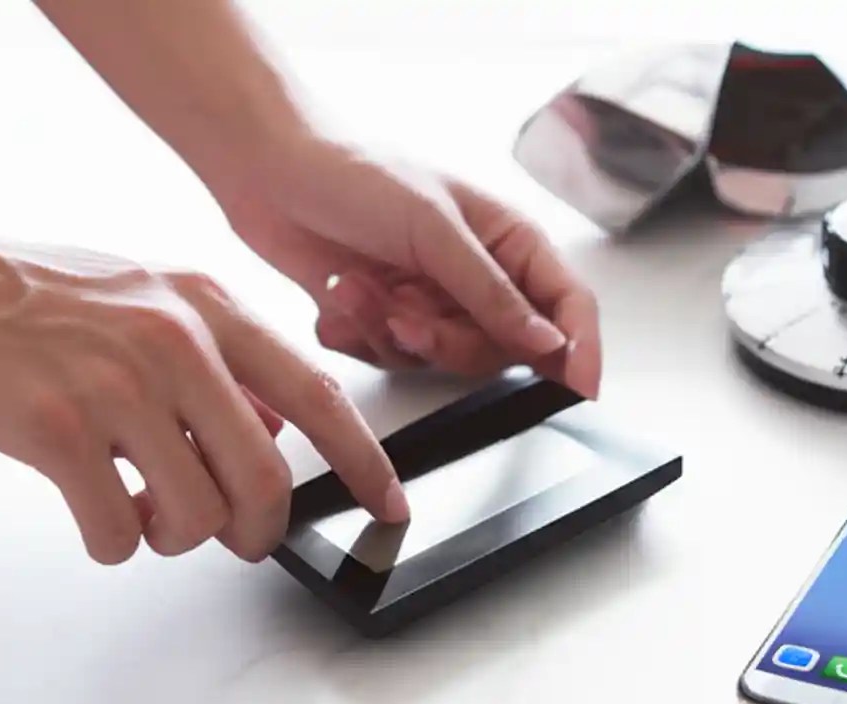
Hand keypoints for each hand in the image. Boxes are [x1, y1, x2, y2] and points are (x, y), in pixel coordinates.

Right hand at [0, 233, 407, 564]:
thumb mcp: (153, 303)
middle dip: (258, 530)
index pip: (317, 395)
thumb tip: (274, 437)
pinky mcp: (58, 429)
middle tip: (237, 537)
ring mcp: (118, 385)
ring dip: (176, 537)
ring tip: (144, 508)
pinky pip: (117, 532)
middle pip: (264, 479)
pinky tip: (97, 509)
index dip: (364, 459)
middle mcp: (177, 342)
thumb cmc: (40, 298)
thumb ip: (223, 365)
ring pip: (195, 516)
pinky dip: (115, 542)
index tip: (389, 502)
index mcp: (210, 308)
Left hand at [222, 136, 601, 397]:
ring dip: (389, 332)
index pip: (568, 304)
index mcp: (508, 239)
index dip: (580, 349)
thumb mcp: (433, 227)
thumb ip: (492, 292)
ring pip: (440, 361)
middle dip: (446, 342)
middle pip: (500, 349)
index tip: (579, 390)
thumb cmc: (354, 173)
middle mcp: (477, 276)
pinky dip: (359, 335)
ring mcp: (432, 300)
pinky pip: (392, 361)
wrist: (266, 171)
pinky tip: (336, 296)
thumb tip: (547, 342)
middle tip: (405, 319)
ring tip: (354, 287)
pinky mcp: (387, 320)